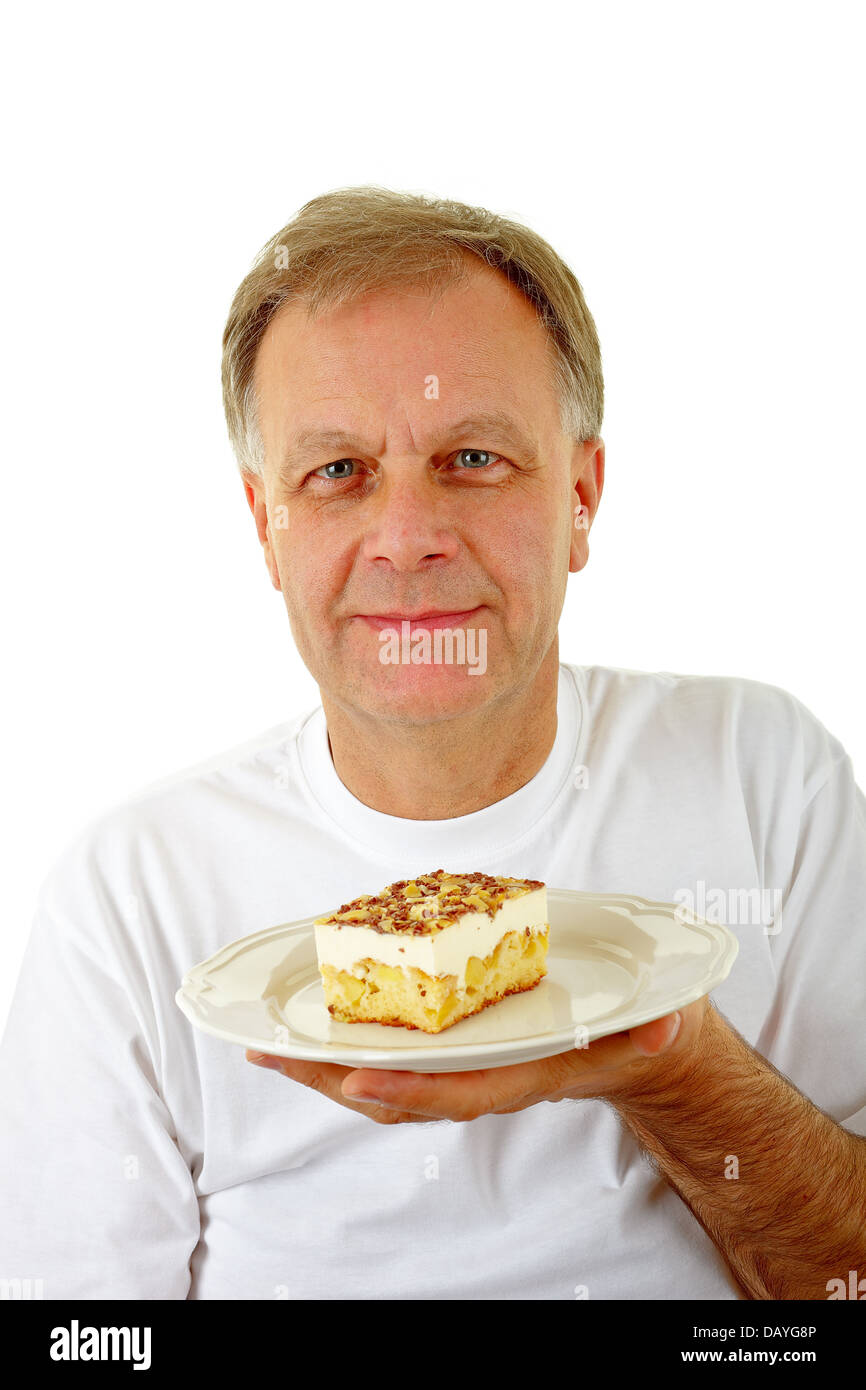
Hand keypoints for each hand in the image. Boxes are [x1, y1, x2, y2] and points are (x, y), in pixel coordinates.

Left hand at [246, 995, 711, 1124]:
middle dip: (336, 1078)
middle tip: (272, 1053)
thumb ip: (657, 1029)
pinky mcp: (458, 1047)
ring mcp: (468, 1066)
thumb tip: (658, 1032)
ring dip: (328, 1066)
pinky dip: (350, 1045)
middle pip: (403, 1092)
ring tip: (268, 1046)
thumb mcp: (659, 1023)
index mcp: (528, 1074)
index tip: (356, 1075)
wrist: (639, 1044)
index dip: (409, 1089)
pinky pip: (395, 1055)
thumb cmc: (641, 1028)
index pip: (462, 1093)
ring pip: (388, 1080)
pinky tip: (313, 1027)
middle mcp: (488, 1076)